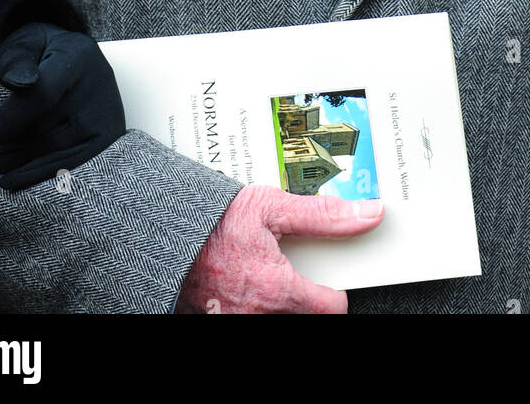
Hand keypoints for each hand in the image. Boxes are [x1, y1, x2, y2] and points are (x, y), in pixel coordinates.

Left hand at [0, 22, 125, 190]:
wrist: (84, 59)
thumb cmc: (45, 49)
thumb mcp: (29, 39)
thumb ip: (18, 57)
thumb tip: (19, 83)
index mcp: (78, 57)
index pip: (39, 98)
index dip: (0, 124)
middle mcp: (98, 89)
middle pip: (40, 130)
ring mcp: (104, 117)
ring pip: (47, 150)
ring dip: (5, 162)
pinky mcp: (103, 139)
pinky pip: (67, 164)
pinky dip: (35, 175)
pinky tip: (7, 181)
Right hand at [176, 183, 383, 313]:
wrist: (162, 233)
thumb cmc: (212, 221)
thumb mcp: (271, 206)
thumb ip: (323, 216)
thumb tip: (367, 214)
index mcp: (278, 290)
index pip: (332, 309)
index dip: (335, 292)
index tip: (330, 280)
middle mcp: (259, 316)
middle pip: (303, 317)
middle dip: (302, 298)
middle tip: (288, 272)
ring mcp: (236, 322)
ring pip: (275, 318)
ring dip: (274, 302)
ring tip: (262, 276)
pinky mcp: (215, 322)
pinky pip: (245, 316)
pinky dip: (249, 304)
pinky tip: (240, 283)